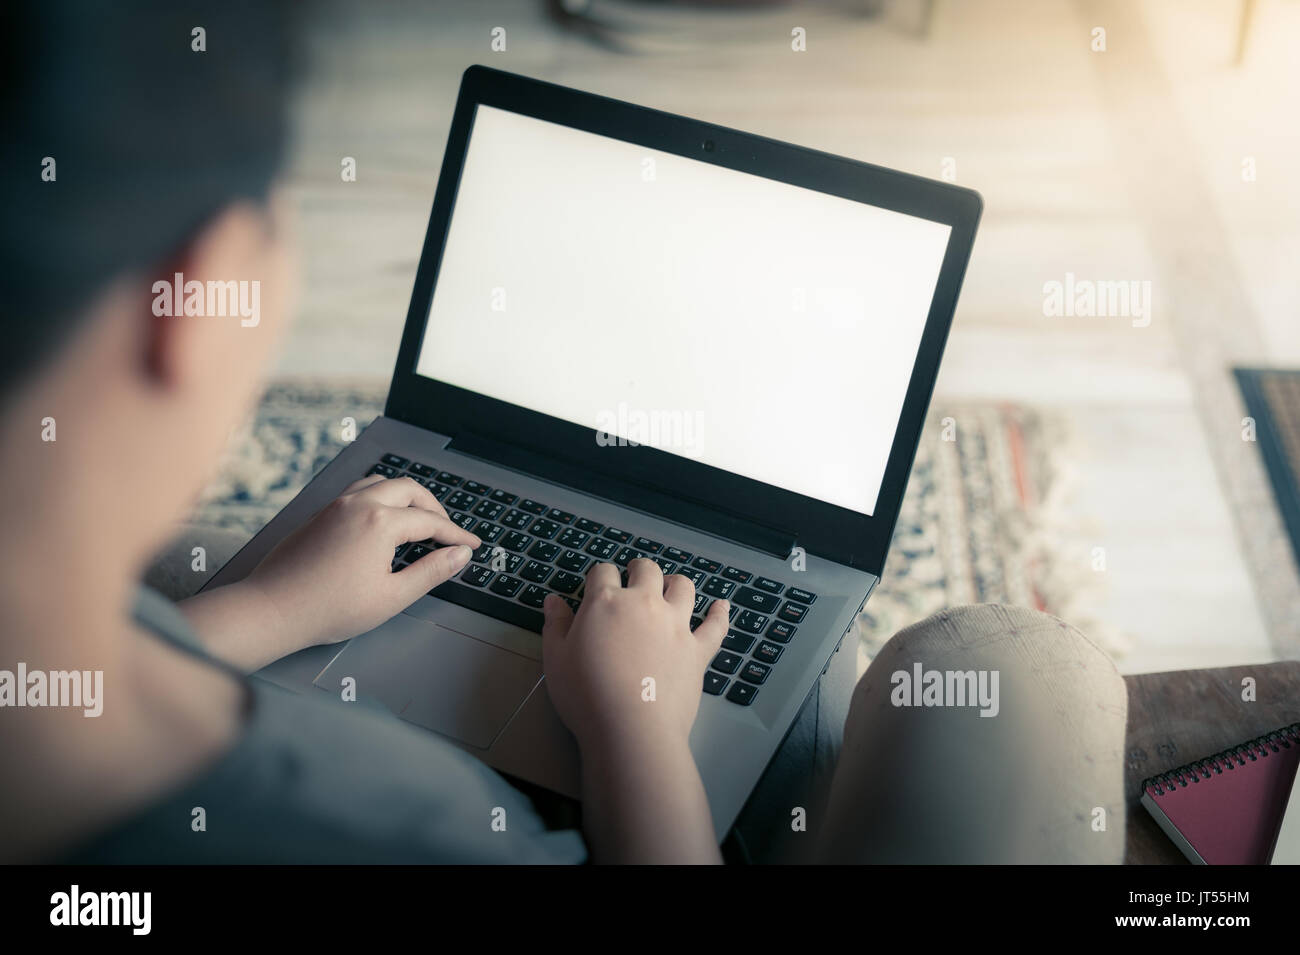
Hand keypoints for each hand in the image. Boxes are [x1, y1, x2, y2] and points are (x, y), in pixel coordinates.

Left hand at [242, 475, 480, 652]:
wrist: (273, 609)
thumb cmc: (326, 608)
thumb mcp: (391, 597)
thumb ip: (430, 572)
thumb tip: (458, 556)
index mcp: (379, 522)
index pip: (430, 521)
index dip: (456, 534)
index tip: (470, 545)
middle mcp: (358, 504)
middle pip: (409, 490)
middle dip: (434, 508)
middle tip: (448, 531)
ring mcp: (336, 505)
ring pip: (382, 483)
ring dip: (407, 496)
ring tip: (419, 519)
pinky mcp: (321, 513)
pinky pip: (360, 490)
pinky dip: (382, 497)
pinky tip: (384, 519)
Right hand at [541, 558, 728, 752]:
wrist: (631, 730)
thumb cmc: (587, 697)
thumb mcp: (556, 660)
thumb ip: (556, 625)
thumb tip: (553, 602)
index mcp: (606, 602)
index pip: (603, 572)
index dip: (599, 576)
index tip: (597, 585)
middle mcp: (644, 604)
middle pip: (647, 570)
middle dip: (639, 569)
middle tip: (634, 576)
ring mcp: (676, 625)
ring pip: (683, 587)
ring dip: (675, 583)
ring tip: (670, 587)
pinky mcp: (698, 650)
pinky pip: (715, 625)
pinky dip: (720, 614)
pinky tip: (722, 606)